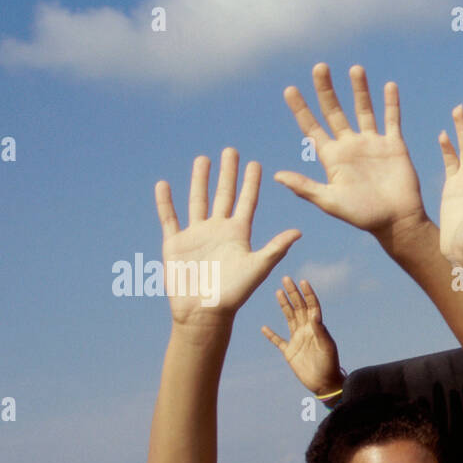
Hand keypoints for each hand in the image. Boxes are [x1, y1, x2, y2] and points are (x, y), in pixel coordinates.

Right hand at [154, 149, 299, 323]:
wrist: (204, 312)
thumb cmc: (234, 294)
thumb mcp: (257, 268)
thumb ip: (275, 248)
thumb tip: (299, 231)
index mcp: (239, 235)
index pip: (246, 202)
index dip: (251, 184)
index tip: (255, 164)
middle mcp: (218, 231)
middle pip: (224, 195)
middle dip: (228, 173)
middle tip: (231, 150)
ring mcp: (196, 235)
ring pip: (198, 200)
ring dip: (200, 180)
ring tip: (203, 159)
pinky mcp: (175, 242)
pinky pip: (169, 217)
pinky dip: (165, 202)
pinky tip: (164, 184)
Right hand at [261, 277, 343, 395]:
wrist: (325, 383)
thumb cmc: (329, 365)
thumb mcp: (326, 347)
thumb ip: (319, 330)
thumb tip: (314, 313)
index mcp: (316, 328)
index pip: (312, 306)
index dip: (308, 294)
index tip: (303, 281)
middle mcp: (307, 331)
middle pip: (299, 308)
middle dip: (293, 293)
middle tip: (286, 279)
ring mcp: (297, 340)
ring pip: (289, 318)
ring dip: (284, 305)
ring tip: (278, 292)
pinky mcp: (290, 352)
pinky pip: (278, 341)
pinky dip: (271, 335)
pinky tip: (264, 328)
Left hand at [275, 65, 426, 235]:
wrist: (396, 222)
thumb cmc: (363, 216)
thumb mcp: (330, 202)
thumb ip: (305, 187)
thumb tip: (277, 176)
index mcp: (332, 157)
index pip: (312, 127)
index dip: (300, 109)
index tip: (290, 89)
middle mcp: (350, 146)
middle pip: (334, 111)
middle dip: (326, 90)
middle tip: (319, 67)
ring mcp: (372, 144)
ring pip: (363, 110)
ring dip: (359, 90)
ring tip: (355, 69)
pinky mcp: (394, 146)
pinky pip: (391, 120)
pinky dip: (391, 103)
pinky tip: (388, 86)